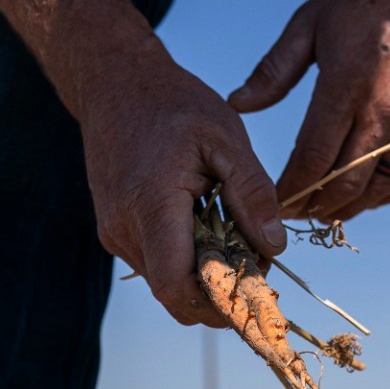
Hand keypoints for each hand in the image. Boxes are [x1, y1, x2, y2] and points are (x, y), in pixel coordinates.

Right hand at [75, 37, 285, 326]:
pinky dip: (190, 263)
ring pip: (167, 284)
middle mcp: (124, 230)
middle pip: (176, 295)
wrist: (115, 83)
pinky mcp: (116, 232)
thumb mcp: (225, 138)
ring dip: (207, 278)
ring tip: (242, 244)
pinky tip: (215, 234)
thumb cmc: (173, 104)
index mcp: (150, 205)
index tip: (256, 295)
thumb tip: (274, 247)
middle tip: (260, 270)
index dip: (218, 304)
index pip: (177, 287)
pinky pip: (157, 264)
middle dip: (221, 295)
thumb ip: (252, 193)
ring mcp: (115, 234)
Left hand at [229, 0, 389, 221]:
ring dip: (348, 207)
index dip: (290, 188)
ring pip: (379, 187)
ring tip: (323, 209)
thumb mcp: (309, 22)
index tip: (273, 200)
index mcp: (347, 81)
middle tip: (294, 212)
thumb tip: (239, 104)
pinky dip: (382, 195)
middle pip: (345, 181)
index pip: (313, 156)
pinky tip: (360, 197)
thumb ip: (273, 71)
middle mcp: (386, 106)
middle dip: (314, 205)